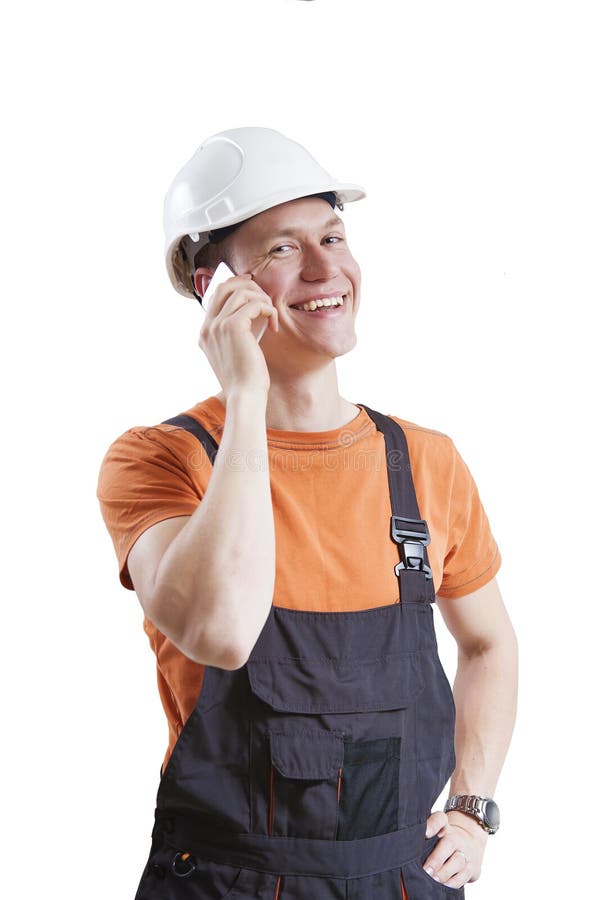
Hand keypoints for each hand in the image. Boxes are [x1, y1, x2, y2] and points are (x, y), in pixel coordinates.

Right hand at [198, 273, 278, 397]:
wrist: (245, 394)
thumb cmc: (245, 377)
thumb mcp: (236, 350)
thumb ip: (237, 330)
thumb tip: (253, 307)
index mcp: (205, 332)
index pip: (216, 295)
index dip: (235, 285)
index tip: (252, 285)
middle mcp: (207, 327)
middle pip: (225, 286)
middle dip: (248, 285)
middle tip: (264, 296)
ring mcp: (217, 325)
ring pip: (241, 292)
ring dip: (262, 299)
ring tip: (271, 315)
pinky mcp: (232, 326)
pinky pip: (254, 304)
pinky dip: (269, 310)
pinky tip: (273, 326)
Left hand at [422, 809, 487, 888]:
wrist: (470, 842)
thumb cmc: (444, 839)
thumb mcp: (435, 833)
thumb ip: (422, 836)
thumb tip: (406, 847)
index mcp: (444, 826)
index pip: (440, 819)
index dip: (433, 824)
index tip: (425, 833)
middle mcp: (456, 838)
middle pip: (449, 843)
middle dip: (437, 859)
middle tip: (426, 870)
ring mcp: (465, 853)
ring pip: (458, 861)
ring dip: (444, 873)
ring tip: (434, 880)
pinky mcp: (471, 868)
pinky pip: (464, 876)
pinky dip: (453, 883)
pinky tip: (444, 886)